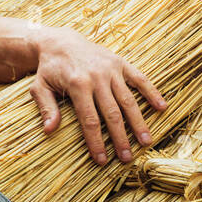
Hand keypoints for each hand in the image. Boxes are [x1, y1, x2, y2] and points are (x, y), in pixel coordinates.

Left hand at [29, 26, 166, 164]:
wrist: (59, 41)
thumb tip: (50, 130)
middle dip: (120, 138)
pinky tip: (162, 107)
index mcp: (77, 85)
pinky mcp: (120, 62)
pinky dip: (152, 92)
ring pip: (128, 100)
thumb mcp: (39, 87)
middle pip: (112, 113)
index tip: (102, 160)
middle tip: (127, 158)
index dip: (96, 142)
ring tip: (146, 142)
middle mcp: (97, 77)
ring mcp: (111, 69)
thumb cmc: (49, 69)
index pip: (89, 120)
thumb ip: (46, 108)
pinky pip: (140, 78)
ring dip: (138, 122)